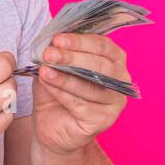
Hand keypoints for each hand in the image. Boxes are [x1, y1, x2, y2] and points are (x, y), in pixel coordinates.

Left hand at [31, 32, 129, 155]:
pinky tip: (47, 84)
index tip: (57, 39)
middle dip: (72, 58)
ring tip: (44, 70)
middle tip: (49, 54)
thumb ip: (59, 52)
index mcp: (114, 60)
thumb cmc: (57, 91)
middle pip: (100, 65)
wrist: (51, 125)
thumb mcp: (55, 66)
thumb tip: (51, 40)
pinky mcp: (103, 120)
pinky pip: (81, 104)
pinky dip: (62, 92)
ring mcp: (114, 102)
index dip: (80, 41)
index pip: (103, 45)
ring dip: (64, 76)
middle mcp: (120, 80)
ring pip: (91, 86)